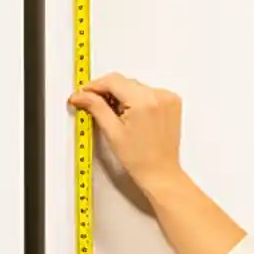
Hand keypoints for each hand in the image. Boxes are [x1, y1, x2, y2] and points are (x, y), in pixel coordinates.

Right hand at [68, 72, 183, 193]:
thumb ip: (96, 107)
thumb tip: (81, 95)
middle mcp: (159, 95)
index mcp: (144, 101)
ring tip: (117, 116)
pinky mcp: (172, 101)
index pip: (113, 81)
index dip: (94, 86)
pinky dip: (136, 99)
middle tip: (93, 105)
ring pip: (135, 86)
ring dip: (122, 95)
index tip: (83, 92)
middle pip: (124, 82)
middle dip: (107, 91)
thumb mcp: (112, 132)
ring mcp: (168, 97)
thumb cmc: (140, 159)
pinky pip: (148, 92)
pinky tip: (131, 115)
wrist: (160, 172)